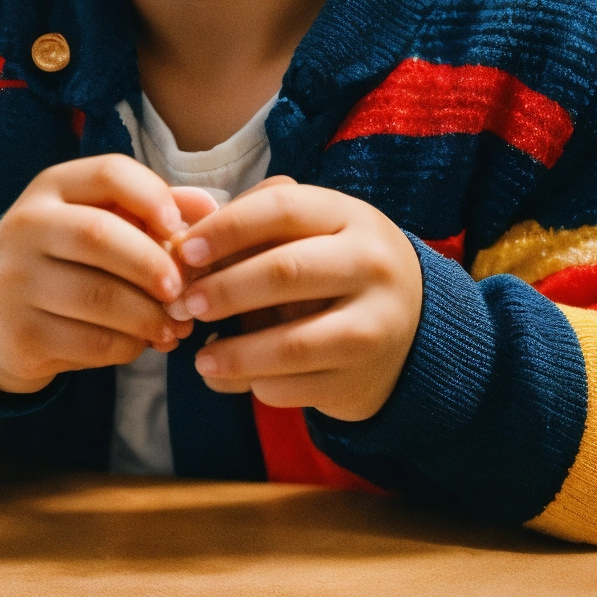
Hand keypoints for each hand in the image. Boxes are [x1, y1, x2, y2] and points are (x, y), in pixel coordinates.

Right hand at [0, 156, 198, 395]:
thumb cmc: (66, 260)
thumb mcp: (97, 222)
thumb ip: (150, 210)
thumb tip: (208, 207)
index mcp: (50, 188)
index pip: (108, 173)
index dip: (153, 197)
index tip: (180, 228)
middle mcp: (25, 226)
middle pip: (100, 234)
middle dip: (153, 265)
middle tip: (184, 292)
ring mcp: (16, 280)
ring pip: (99, 295)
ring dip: (149, 315)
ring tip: (174, 326)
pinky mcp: (20, 333)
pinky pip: (90, 342)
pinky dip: (128, 346)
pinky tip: (141, 344)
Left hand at [164, 182, 421, 420]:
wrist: (412, 328)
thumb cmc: (335, 267)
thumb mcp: (312, 230)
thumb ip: (256, 220)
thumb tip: (187, 235)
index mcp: (350, 217)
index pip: (282, 209)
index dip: (227, 228)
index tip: (186, 250)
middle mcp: (371, 266)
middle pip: (284, 272)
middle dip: (224, 289)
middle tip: (185, 303)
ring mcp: (373, 326)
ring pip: (291, 343)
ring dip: (234, 354)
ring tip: (201, 358)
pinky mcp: (362, 379)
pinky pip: (298, 387)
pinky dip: (258, 384)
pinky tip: (240, 377)